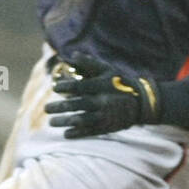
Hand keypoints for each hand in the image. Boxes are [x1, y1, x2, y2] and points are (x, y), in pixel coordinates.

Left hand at [45, 57, 161, 137]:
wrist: (141, 103)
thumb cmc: (121, 83)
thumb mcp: (108, 70)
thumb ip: (89, 63)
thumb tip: (72, 54)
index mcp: (101, 86)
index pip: (80, 87)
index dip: (65, 87)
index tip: (55, 87)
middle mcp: (102, 101)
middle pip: (77, 105)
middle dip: (60, 107)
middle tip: (46, 108)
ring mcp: (104, 115)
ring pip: (81, 120)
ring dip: (64, 122)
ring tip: (51, 123)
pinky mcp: (107, 126)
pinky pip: (89, 131)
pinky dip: (77, 133)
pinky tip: (66, 134)